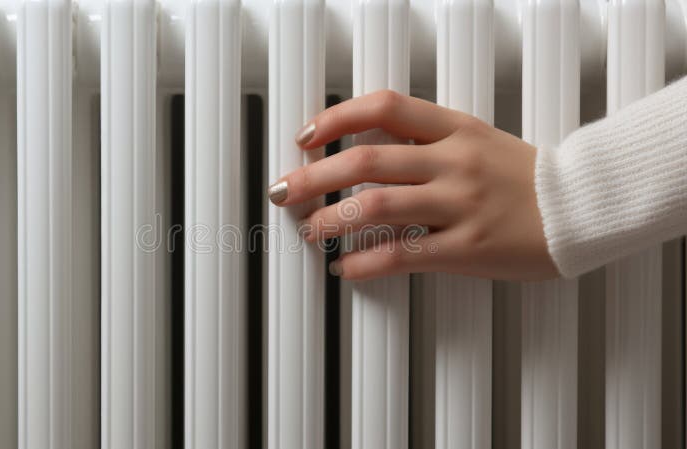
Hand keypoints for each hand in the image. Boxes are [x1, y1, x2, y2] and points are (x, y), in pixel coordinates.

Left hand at [267, 90, 558, 281]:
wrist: (581, 207)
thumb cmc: (524, 176)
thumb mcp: (477, 140)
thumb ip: (427, 141)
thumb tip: (365, 151)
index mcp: (455, 128)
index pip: (384, 107)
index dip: (336, 117)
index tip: (305, 135)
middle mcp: (453, 160)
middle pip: (366, 159)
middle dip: (314, 175)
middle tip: (285, 189)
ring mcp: (460, 203)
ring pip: (376, 205)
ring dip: (331, 219)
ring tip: (309, 230)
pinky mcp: (467, 246)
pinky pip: (402, 253)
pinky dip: (364, 262)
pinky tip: (345, 268)